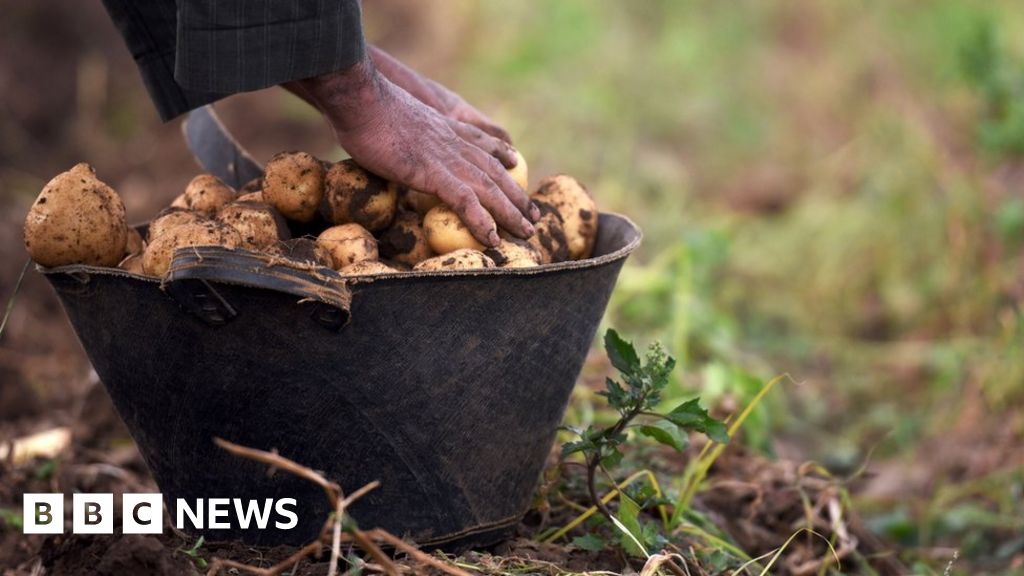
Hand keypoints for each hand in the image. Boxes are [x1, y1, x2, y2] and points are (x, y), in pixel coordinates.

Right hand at [296, 60, 538, 246]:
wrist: (360, 100)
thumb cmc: (364, 108)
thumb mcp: (392, 119)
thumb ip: (403, 132)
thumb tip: (392, 142)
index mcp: (443, 127)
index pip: (481, 141)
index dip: (500, 152)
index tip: (514, 163)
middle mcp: (452, 142)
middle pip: (494, 170)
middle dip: (517, 193)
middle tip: (533, 213)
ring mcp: (446, 158)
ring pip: (489, 188)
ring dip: (511, 212)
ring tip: (526, 231)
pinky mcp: (432, 173)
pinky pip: (464, 200)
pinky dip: (481, 220)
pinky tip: (492, 238)